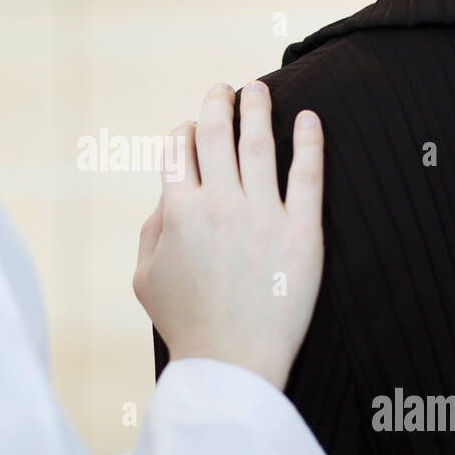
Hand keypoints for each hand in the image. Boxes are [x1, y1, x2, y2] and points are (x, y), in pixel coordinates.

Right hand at [133, 81, 323, 390]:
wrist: (231, 367)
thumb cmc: (186, 325)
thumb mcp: (145, 278)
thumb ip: (151, 229)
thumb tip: (168, 195)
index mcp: (176, 211)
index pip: (178, 150)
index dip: (185, 132)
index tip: (194, 128)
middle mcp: (217, 204)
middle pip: (217, 134)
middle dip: (218, 102)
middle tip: (225, 88)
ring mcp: (261, 216)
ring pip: (259, 144)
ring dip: (257, 108)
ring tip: (260, 89)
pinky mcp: (301, 234)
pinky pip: (307, 175)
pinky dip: (308, 140)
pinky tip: (309, 118)